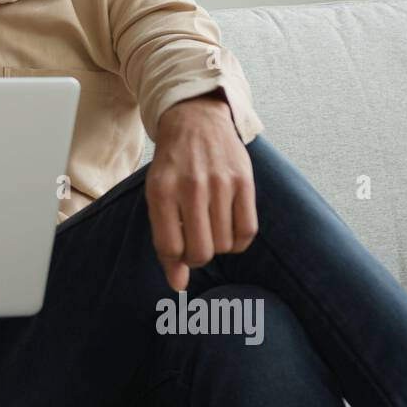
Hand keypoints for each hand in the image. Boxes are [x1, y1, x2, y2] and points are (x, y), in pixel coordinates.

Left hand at [145, 92, 258, 291]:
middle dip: (198, 257)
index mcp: (162, 191)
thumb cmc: (172, 166)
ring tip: (211, 228)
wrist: (195, 121)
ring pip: (225, 245)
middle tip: (196, 242)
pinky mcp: (245, 180)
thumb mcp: (158, 197)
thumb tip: (177, 286)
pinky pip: (248, 231)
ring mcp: (220, 182)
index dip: (175, 261)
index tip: (179, 252)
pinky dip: (239, 241)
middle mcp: (191, 186)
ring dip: (218, 246)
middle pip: (201, 252)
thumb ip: (165, 241)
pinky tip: (229, 229)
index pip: (170, 248)